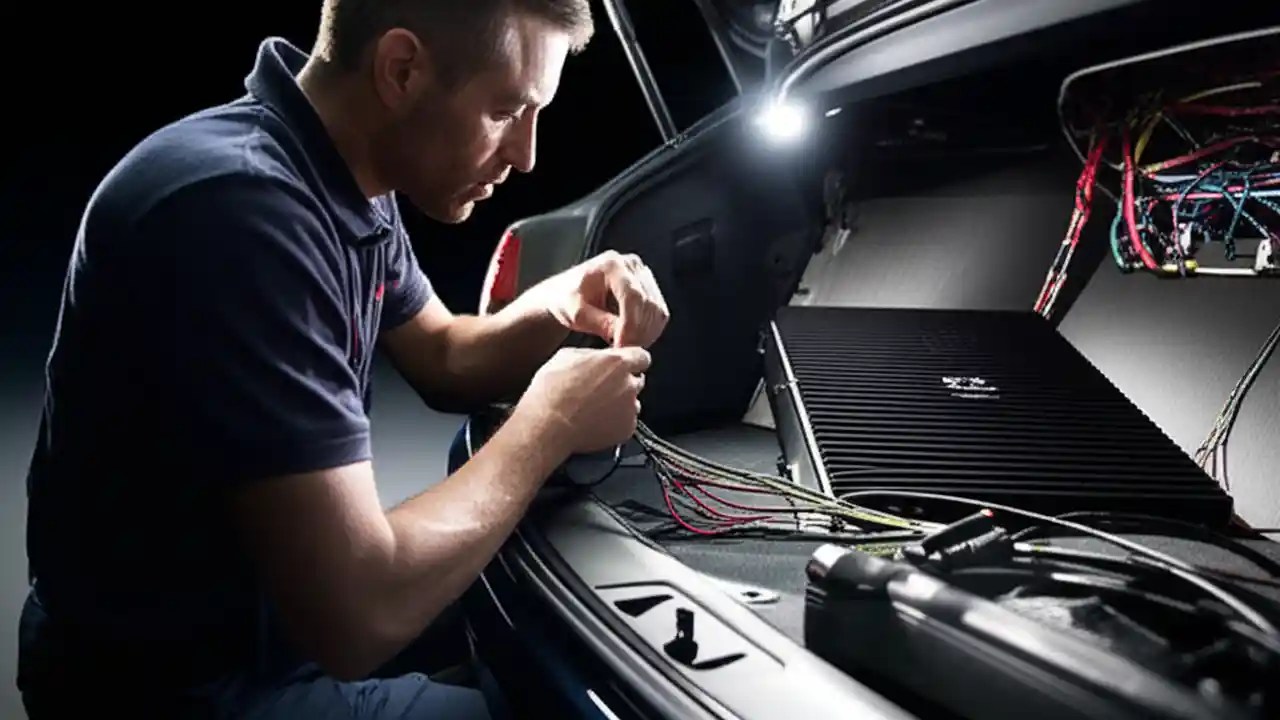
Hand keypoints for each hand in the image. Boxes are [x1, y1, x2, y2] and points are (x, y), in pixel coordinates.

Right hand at [517, 346, 650, 455]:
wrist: (548, 425)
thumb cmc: (552, 391)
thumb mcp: (566, 356)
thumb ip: (592, 354)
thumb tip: (597, 357)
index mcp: (617, 362)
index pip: (641, 356)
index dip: (632, 361)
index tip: (624, 365)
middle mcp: (629, 384)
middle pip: (638, 379)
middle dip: (624, 382)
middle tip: (602, 388)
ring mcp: (630, 408)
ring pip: (633, 402)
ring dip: (620, 403)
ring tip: (595, 407)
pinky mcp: (626, 429)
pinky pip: (627, 421)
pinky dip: (616, 421)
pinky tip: (596, 420)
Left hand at [544, 250, 670, 347]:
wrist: (566, 292)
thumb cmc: (567, 299)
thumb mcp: (578, 314)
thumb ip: (601, 324)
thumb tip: (625, 340)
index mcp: (612, 265)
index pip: (633, 296)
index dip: (631, 325)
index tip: (621, 346)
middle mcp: (631, 265)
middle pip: (649, 304)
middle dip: (638, 333)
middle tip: (624, 353)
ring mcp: (642, 274)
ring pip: (657, 310)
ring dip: (646, 334)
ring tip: (627, 348)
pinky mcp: (648, 287)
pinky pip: (659, 313)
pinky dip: (649, 330)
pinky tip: (633, 340)